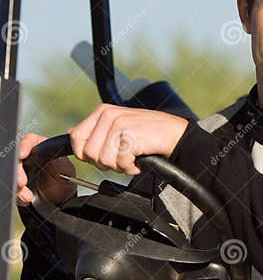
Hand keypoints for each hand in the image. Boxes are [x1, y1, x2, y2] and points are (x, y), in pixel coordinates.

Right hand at [17, 132, 76, 206]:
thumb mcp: (65, 167)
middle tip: (22, 183)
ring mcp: (21, 171)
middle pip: (16, 160)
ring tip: (27, 196)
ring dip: (17, 186)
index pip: (28, 141)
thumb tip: (71, 133)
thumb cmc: (63, 176)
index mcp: (38, 147)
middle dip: (17, 172)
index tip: (23, 154)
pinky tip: (26, 200)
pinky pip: (14, 189)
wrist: (62, 196)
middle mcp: (27, 158)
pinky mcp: (18, 184)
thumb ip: (64, 155)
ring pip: (13, 174)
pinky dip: (18, 196)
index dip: (24, 146)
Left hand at [67, 104, 187, 174]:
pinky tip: (139, 159)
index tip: (104, 156)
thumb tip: (71, 133)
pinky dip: (131, 168)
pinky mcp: (129, 135)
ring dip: (120, 166)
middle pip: (88, 153)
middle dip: (105, 163)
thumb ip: (95, 130)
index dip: (86, 155)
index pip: (76, 138)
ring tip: (132, 158)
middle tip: (122, 158)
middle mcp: (108, 115)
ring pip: (103, 160)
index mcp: (102, 112)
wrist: (175, 134)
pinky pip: (120, 163)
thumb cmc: (148, 134)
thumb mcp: (118, 126)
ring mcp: (119, 124)